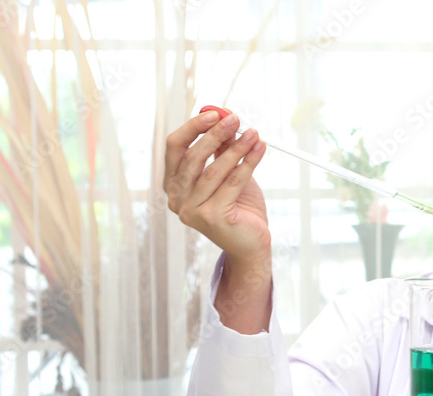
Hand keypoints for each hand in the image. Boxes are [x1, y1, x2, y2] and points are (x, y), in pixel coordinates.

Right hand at [163, 109, 269, 267]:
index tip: (215, 113)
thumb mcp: (228, 172)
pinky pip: (231, 183)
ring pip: (213, 170)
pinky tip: (259, 151)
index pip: (175, 147)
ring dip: (236, 148)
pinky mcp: (211, 218)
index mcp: (173, 184)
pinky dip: (247, 163)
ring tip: (254, 134)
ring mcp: (191, 210)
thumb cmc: (238, 208)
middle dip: (216, 134)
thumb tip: (225, 119)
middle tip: (236, 119)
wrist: (251, 244)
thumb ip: (222, 149)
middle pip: (192, 157)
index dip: (193, 128)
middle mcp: (176, 198)